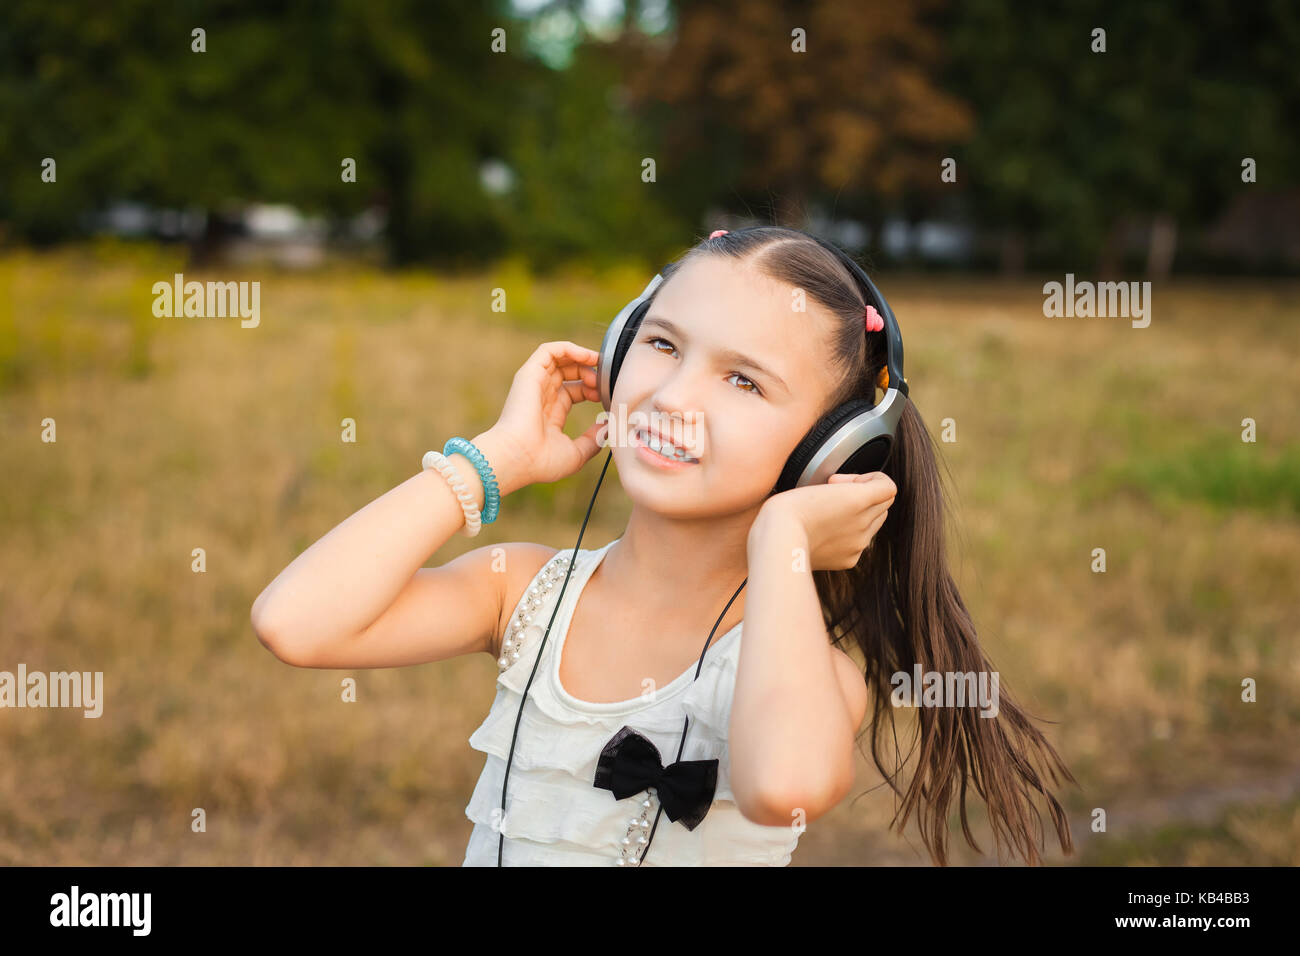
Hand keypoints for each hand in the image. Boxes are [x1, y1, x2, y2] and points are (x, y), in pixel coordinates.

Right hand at [487, 341, 605, 486]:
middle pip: (569, 373)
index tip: (607, 396)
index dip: (592, 389)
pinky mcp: (530, 374)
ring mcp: (535, 384)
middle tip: (603, 382)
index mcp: (550, 414)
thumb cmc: (541, 461)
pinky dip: (569, 348)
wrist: (518, 457)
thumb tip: (606, 426)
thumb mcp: (576, 454)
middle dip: (589, 373)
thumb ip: (593, 440)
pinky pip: (549, 351)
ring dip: (581, 358)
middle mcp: (542, 396)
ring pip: (559, 358)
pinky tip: (586, 356)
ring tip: (596, 364)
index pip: (574, 391)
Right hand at [751, 472, 897, 570]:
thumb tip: (854, 489)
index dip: (866, 478)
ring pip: (874, 523)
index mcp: (858, 499)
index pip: (888, 486)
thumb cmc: (788, 510)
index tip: (842, 482)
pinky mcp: (849, 560)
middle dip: (864, 495)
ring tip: (828, 514)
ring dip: (858, 515)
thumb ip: (845, 484)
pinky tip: (825, 532)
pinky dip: (849, 535)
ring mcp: (858, 543)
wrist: (777, 544)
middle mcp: (864, 522)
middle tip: (834, 495)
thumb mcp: (815, 483)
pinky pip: (860, 543)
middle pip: (883, 503)